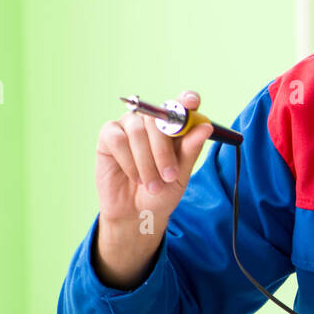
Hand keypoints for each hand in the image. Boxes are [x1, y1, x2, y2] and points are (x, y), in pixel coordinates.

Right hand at [96, 89, 212, 225]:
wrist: (137, 212)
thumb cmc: (162, 190)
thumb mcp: (181, 174)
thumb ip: (191, 150)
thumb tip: (205, 127)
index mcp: (174, 126)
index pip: (181, 104)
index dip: (185, 101)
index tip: (192, 103)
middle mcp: (152, 121)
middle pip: (158, 119)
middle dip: (164, 150)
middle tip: (169, 176)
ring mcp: (129, 126)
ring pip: (138, 131)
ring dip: (146, 162)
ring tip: (152, 184)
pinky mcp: (108, 135)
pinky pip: (118, 139)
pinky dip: (128, 161)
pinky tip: (134, 176)